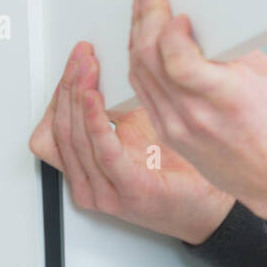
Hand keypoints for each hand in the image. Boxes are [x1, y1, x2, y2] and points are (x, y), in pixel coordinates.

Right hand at [28, 41, 234, 244]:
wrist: (212, 209)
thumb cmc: (181, 175)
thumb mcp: (141, 135)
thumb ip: (119, 114)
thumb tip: (111, 72)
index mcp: (87, 172)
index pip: (54, 129)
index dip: (60, 92)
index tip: (76, 61)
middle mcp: (90, 185)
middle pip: (61, 130)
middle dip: (68, 87)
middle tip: (82, 57)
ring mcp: (107, 193)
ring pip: (75, 138)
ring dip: (78, 97)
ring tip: (88, 69)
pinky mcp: (132, 192)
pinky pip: (104, 153)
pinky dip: (96, 123)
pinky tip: (97, 100)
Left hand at [127, 0, 266, 221]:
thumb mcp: (265, 76)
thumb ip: (227, 49)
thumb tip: (201, 22)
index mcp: (226, 99)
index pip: (178, 59)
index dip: (171, 30)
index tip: (179, 14)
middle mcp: (194, 116)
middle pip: (150, 61)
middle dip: (145, 20)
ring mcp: (176, 128)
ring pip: (139, 74)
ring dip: (136, 38)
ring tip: (141, 13)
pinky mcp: (168, 134)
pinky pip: (142, 92)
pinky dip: (139, 64)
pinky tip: (142, 47)